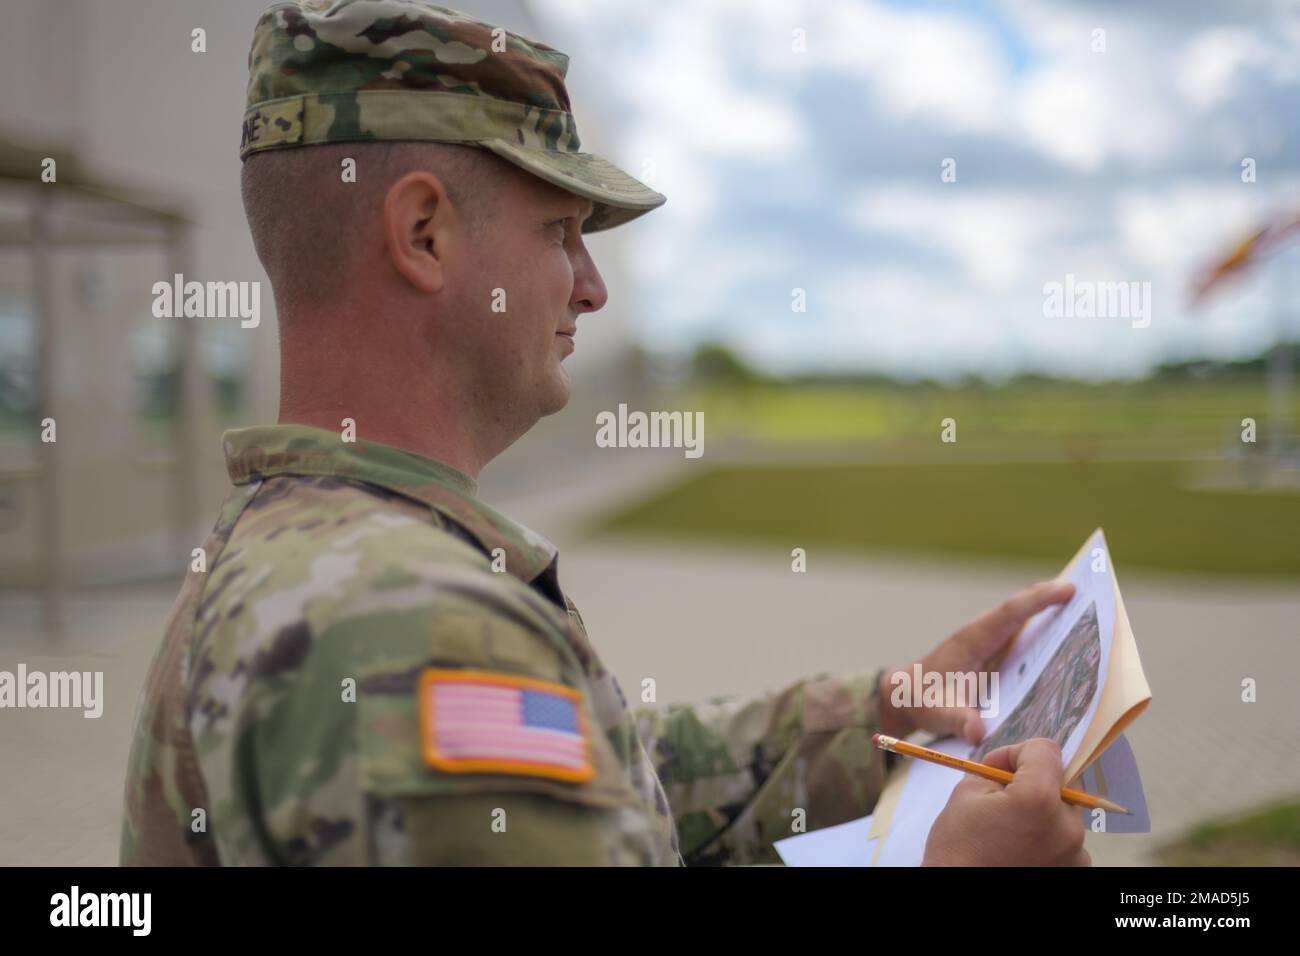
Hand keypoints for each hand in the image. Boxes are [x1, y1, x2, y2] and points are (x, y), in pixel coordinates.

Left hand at [877, 579, 1074, 742]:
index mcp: (973, 640)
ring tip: (1085, 604)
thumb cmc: (922, 701)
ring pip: (1021, 615)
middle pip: (1020, 606)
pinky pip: (1019, 630)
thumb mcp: (937, 713)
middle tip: (1088, 586)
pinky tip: (1064, 632)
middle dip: (1051, 594)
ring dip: (1048, 606)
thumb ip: (957, 719)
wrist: (906, 695)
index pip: (1010, 613)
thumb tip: (978, 731)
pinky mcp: (991, 650)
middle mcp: (982, 633)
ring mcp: (987, 639)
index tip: (1067, 589)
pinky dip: (1041, 623)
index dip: (1039, 601)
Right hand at [922, 738, 1089, 865]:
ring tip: (1011, 828)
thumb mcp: (965, 794)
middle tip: (1002, 796)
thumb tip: (1008, 771)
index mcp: (1039, 798)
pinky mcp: (1075, 872)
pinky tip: (1021, 849)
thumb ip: (995, 772)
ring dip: (1042, 811)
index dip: (1016, 752)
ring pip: (1064, 812)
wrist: (960, 896)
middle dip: (1033, 781)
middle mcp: (1068, 825)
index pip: (1045, 750)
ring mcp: (1076, 853)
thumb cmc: (958, 848)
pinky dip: (1047, 838)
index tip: (996, 769)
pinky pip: (1066, 841)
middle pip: (1061, 781)